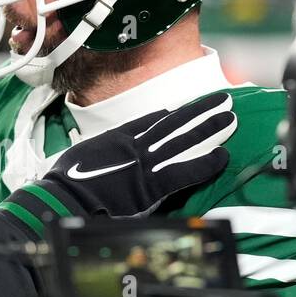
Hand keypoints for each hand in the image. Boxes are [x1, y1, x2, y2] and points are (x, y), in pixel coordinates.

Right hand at [33, 92, 235, 218]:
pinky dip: (205, 163)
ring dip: (209, 127)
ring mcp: (146, 163)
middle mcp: (135, 145)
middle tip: (222, 100)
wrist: (67, 196)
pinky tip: (222, 156)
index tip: (180, 108)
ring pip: (184, 139)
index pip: (147, 121)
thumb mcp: (81, 157)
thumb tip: (103, 157)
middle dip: (199, 111)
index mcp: (117, 138)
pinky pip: (186, 171)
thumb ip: (100, 154)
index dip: (167, 114)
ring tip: (229, 116)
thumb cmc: (66, 183)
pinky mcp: (153, 185)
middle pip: (174, 123)